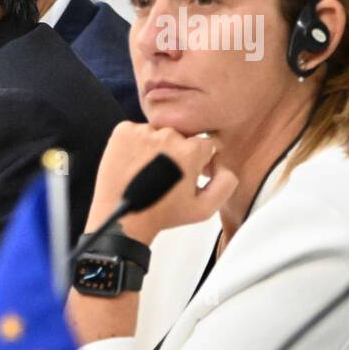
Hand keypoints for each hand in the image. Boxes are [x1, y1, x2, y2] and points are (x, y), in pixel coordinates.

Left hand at [87, 123, 238, 244]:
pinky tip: (133, 164)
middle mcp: (168, 136)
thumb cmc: (162, 214)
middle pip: (181, 137)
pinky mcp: (122, 131)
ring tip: (147, 172)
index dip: (198, 160)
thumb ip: (226, 182)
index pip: (205, 144)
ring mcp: (143, 131)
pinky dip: (134, 144)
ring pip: (157, 133)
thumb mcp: (205, 208)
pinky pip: (134, 131)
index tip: (187, 172)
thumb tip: (223, 163)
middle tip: (165, 176)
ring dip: (155, 147)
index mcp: (192, 150)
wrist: (123, 219)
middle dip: (177, 153)